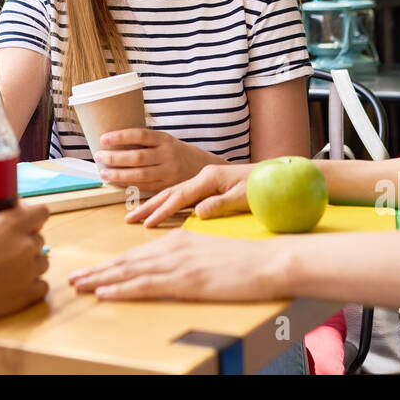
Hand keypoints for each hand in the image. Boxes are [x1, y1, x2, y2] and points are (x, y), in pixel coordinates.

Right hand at [0, 203, 49, 340]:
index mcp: (9, 223)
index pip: (41, 213)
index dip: (32, 217)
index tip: (23, 222)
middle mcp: (24, 245)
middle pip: (39, 240)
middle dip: (26, 242)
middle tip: (6, 250)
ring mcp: (27, 272)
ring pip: (42, 263)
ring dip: (29, 264)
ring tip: (8, 270)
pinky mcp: (24, 297)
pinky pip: (42, 287)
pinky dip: (31, 285)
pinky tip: (13, 286)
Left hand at [68, 229, 287, 300]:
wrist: (270, 260)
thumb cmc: (246, 261)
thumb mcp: (209, 254)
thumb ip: (187, 258)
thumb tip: (171, 268)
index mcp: (178, 240)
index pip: (137, 254)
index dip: (111, 264)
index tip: (91, 270)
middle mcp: (173, 248)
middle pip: (127, 261)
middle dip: (98, 270)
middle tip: (73, 277)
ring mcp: (179, 263)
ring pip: (130, 271)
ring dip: (101, 279)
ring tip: (79, 284)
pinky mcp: (186, 279)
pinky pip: (146, 285)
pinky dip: (122, 289)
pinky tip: (105, 292)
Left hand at [93, 129, 221, 196]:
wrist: (202, 167)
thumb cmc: (176, 151)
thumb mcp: (166, 140)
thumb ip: (146, 142)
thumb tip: (114, 140)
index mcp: (165, 139)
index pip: (140, 135)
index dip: (121, 136)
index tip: (103, 138)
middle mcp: (168, 155)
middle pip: (138, 157)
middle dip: (115, 158)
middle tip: (98, 156)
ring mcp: (168, 172)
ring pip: (140, 174)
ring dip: (119, 174)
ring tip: (104, 172)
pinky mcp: (168, 186)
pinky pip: (145, 186)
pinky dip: (129, 185)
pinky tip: (117, 183)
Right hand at [125, 162, 253, 226]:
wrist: (271, 175)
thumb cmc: (260, 187)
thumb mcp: (243, 197)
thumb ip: (220, 204)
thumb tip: (198, 213)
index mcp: (209, 178)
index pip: (180, 196)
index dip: (163, 211)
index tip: (147, 224)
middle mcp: (202, 177)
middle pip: (169, 192)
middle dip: (148, 206)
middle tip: (129, 219)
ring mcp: (203, 181)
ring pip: (172, 192)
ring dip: (152, 204)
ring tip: (134, 214)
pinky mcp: (206, 187)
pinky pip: (180, 195)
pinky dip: (165, 203)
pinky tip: (154, 210)